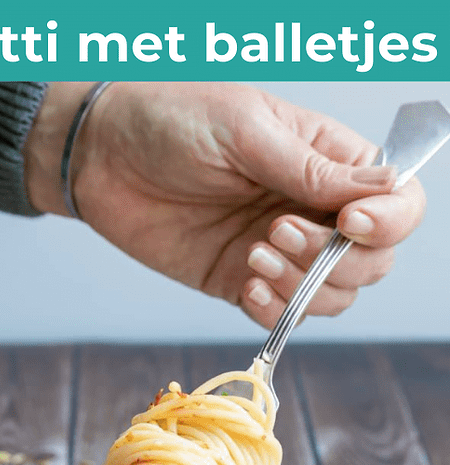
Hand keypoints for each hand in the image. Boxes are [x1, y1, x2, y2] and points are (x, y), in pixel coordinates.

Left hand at [25, 82, 425, 328]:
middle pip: (373, 261)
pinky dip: (276, 310)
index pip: (396, 202)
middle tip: (276, 230)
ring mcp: (280, 250)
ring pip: (334, 296)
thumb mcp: (246, 130)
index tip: (350, 224)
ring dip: (304, 288)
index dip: (389, 222)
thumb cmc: (171, 118)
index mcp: (328, 159)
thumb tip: (384, 188)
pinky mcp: (241, 280)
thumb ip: (311, 168)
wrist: (100, 155)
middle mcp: (313, 209)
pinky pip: (283, 313)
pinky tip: (247, 282)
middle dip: (338, 261)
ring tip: (254, 254)